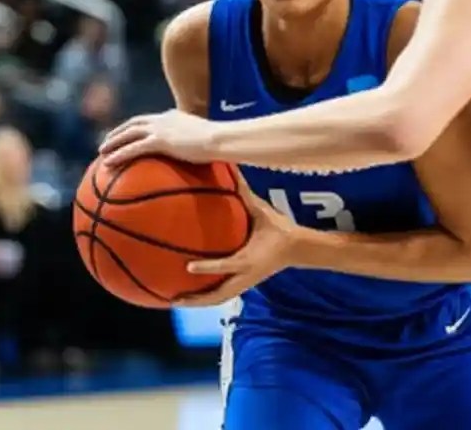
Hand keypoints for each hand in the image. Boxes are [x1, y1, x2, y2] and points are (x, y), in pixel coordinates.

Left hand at [98, 109, 217, 166]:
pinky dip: (119, 154)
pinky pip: (133, 148)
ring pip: (129, 134)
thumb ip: (193, 142)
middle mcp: (163, 119)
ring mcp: (160, 129)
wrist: (219, 139)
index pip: (147, 120)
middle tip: (106, 141)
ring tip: (101, 152)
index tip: (125, 133)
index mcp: (172, 116)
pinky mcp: (159, 141)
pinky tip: (108, 162)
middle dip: (118, 132)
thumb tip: (196, 154)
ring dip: (113, 142)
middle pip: (133, 123)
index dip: (134, 126)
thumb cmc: (217, 143)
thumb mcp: (201, 139)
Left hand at [174, 190, 298, 306]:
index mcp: (249, 258)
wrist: (296, 248)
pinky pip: (221, 295)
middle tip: (173, 299)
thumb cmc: (277, 228)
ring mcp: (244, 283)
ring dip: (197, 303)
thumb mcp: (262, 210)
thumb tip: (231, 168)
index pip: (226, 265)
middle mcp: (245, 275)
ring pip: (218, 299)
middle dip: (196, 299)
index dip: (208, 267)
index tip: (188, 267)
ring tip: (174, 301)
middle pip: (218, 295)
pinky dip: (205, 298)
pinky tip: (190, 296)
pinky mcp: (243, 285)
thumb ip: (244, 193)